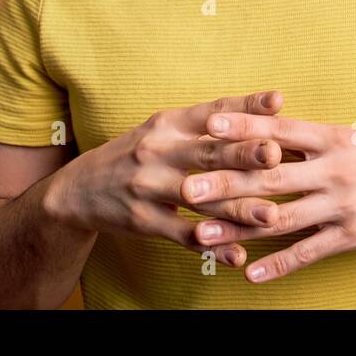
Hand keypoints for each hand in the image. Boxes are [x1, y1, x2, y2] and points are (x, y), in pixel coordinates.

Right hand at [44, 91, 287, 268]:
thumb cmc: (138, 153)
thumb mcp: (165, 129)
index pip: (212, 110)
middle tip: (277, 155)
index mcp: (168, 123)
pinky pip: (182, 235)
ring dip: (238, 208)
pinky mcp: (143, 220)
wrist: (78, 189)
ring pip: (201, 199)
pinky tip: (237, 255)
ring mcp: (149, 186)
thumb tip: (270, 106)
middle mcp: (158, 150)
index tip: (278, 100)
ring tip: (271, 214)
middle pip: (208, 152)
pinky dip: (212, 245)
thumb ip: (211, 121)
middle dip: (244, 154)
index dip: (245, 105)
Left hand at [180, 109, 355, 281]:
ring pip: (280, 219)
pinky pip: (308, 252)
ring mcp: (343, 206)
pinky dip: (276, 265)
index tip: (208, 124)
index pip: (281, 130)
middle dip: (225, 183)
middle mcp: (335, 170)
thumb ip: (315, 139)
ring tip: (201, 234)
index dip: (244, 127)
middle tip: (186, 186)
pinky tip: (249, 273)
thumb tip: (269, 132)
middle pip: (271, 178)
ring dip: (237, 228)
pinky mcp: (352, 236)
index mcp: (334, 138)